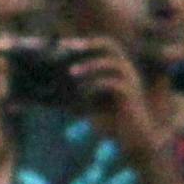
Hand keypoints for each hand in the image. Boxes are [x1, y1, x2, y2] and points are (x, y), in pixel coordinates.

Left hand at [70, 35, 170, 158]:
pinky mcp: (131, 97)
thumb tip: (50, 85)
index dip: (84, 42)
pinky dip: (96, 86)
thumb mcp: (87, 102)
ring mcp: (132, 83)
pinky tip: (85, 97)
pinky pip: (114, 84)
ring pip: (113, 63)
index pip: (104, 46)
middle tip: (67, 47)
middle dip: (89, 44)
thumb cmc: (111, 121)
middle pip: (112, 46)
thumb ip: (75, 91)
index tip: (61, 44)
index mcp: (118, 70)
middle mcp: (128, 72)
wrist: (133, 140)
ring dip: (90, 65)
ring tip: (72, 72)